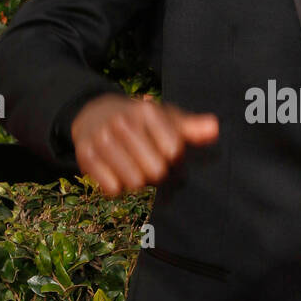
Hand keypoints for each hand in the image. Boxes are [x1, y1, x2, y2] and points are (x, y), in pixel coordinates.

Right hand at [71, 92, 218, 196]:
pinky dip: (119, 189)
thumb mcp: (167, 119)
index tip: (172, 158)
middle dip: (160, 177)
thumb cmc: (141, 122)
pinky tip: (119, 176)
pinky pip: (112, 189)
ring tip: (138, 173)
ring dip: (140, 185)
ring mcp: (102, 138)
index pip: (174, 151)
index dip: (178, 162)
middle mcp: (122, 122)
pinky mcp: (85, 155)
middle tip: (156, 171)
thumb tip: (215, 128)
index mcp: (147, 111)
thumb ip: (192, 127)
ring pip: (135, 183)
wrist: (96, 115)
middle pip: (156, 171)